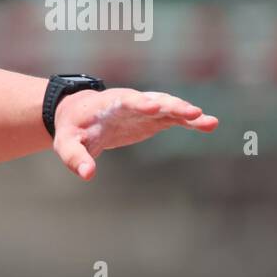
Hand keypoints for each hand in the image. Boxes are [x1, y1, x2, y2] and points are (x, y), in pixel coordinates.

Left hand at [53, 87, 218, 180]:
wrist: (81, 116)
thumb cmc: (73, 130)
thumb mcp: (67, 144)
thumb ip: (76, 158)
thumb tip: (88, 175)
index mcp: (108, 104)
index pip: (126, 101)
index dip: (138, 103)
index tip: (152, 107)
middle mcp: (131, 101)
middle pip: (154, 101)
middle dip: (171, 106)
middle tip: (191, 112)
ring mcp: (145, 108)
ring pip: (169, 107)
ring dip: (187, 113)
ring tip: (208, 121)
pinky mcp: (154, 118)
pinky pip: (175, 118)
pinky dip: (190, 121)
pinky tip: (210, 125)